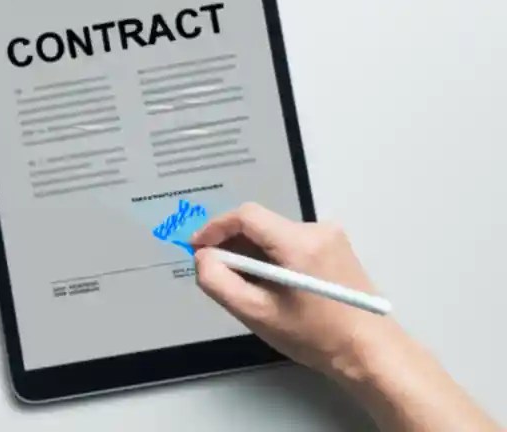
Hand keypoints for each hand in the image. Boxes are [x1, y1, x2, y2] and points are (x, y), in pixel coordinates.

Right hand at [190, 203, 398, 379]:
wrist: (370, 352)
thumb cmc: (316, 337)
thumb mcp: (257, 314)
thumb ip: (219, 282)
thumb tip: (203, 257)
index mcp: (299, 242)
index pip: (246, 215)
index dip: (214, 227)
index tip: (196, 247)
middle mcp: (318, 230)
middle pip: (260, 224)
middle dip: (232, 244)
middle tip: (216, 272)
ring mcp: (331, 237)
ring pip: (274, 235)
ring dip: (253, 253)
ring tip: (246, 285)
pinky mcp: (336, 248)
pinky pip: (291, 243)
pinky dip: (272, 257)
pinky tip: (271, 286)